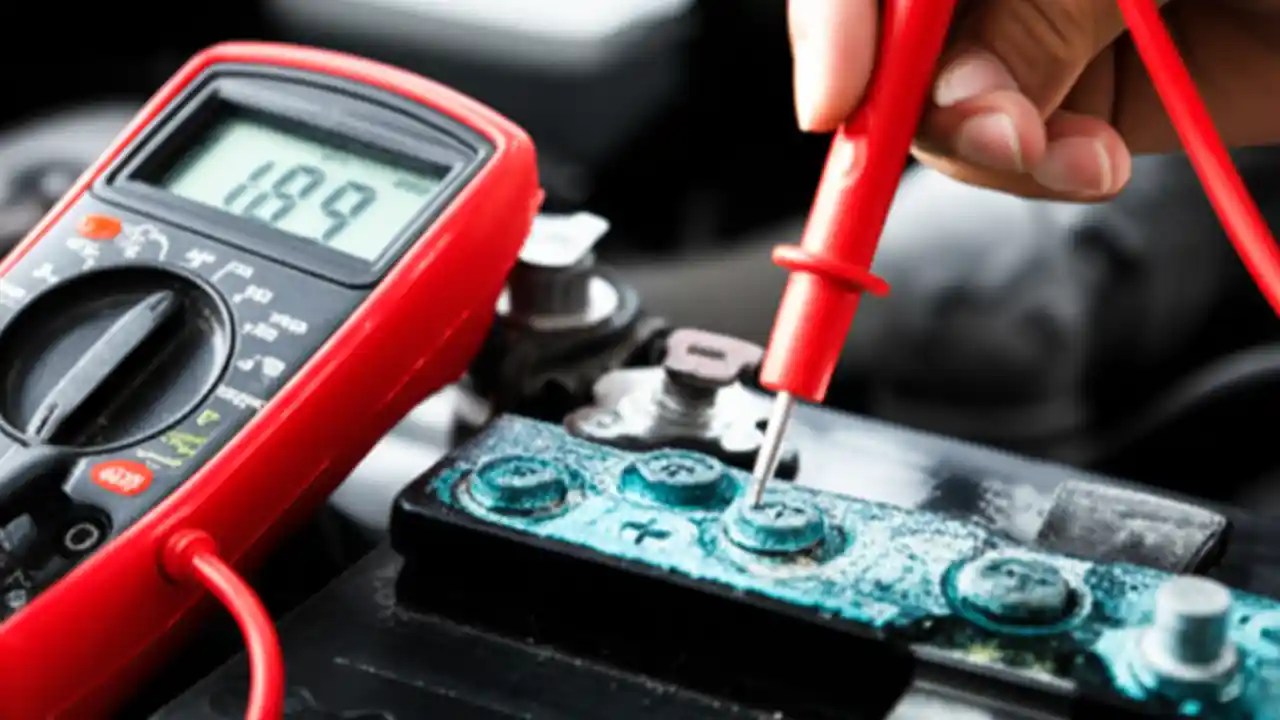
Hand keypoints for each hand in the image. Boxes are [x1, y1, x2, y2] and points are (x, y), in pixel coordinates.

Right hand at [789, 0, 1279, 199]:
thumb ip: (1049, 1)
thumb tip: (960, 103)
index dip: (837, 23)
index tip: (836, 102)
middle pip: (903, 42)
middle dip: (930, 99)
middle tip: (1001, 137)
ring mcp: (1056, 22)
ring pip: (949, 107)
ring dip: (994, 151)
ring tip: (1078, 158)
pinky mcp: (1094, 93)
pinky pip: (1019, 150)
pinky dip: (1038, 174)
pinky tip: (1088, 165)